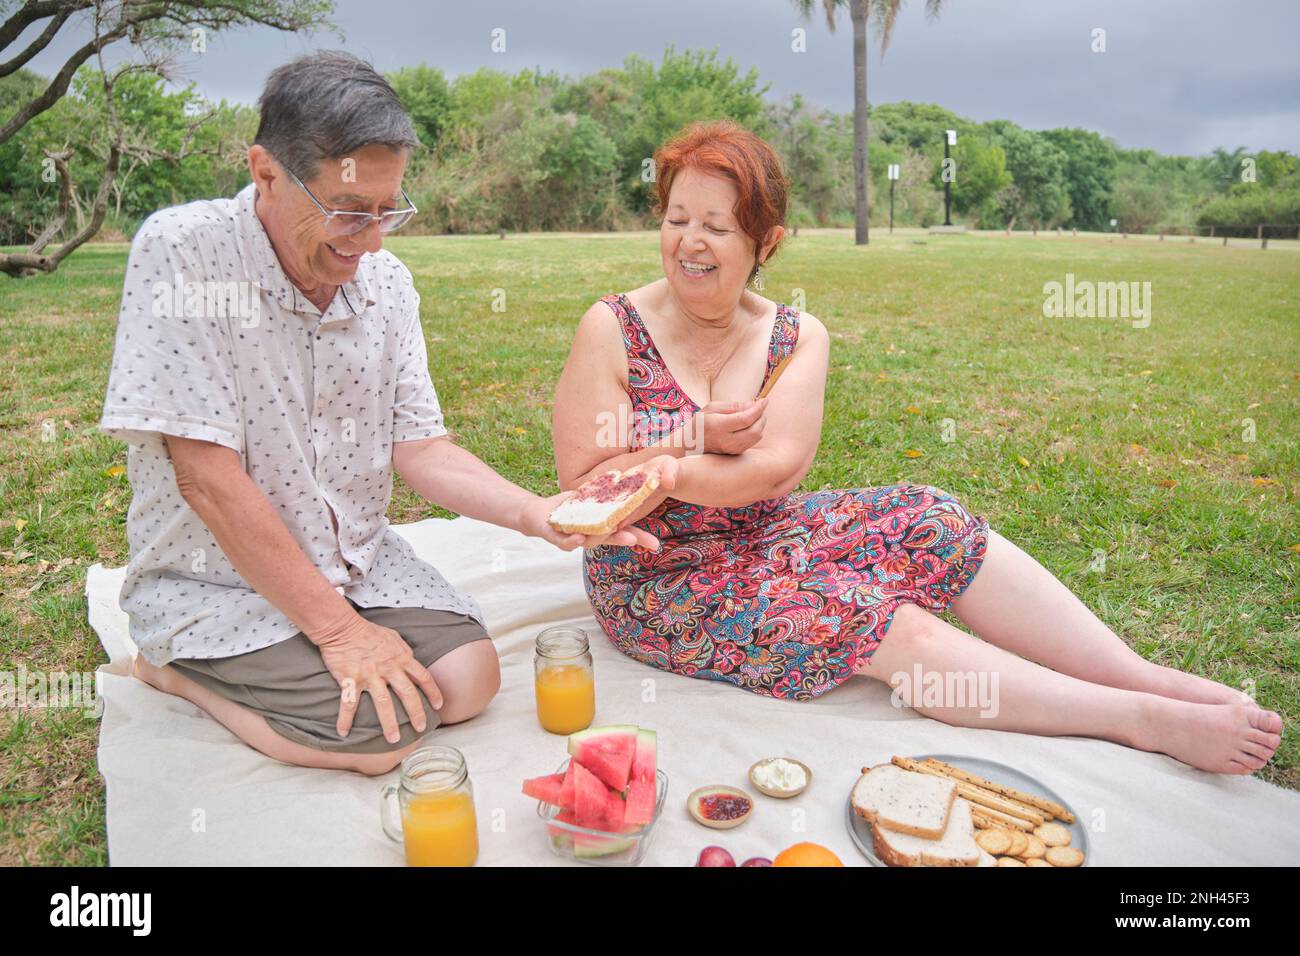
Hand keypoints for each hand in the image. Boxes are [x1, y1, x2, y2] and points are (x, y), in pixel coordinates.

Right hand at [309, 611, 443, 743]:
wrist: (343, 627)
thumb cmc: (368, 631)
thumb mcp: (393, 638)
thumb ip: (403, 651)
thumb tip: (411, 660)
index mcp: (401, 657)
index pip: (423, 677)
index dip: (433, 692)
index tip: (439, 706)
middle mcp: (389, 668)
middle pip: (408, 693)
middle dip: (416, 713)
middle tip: (420, 728)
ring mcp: (370, 674)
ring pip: (383, 703)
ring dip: (389, 723)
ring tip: (393, 739)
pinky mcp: (350, 678)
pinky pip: (349, 703)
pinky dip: (345, 719)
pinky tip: (344, 732)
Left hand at [524, 455, 679, 550]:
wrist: (540, 514)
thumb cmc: (570, 507)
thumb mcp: (593, 497)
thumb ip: (612, 493)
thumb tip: (641, 480)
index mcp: (602, 526)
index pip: (624, 532)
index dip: (641, 539)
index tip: (656, 544)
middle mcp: (592, 535)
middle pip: (611, 538)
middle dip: (626, 539)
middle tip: (641, 541)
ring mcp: (575, 537)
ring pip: (590, 541)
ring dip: (603, 539)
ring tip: (619, 536)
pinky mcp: (557, 537)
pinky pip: (565, 542)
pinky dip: (572, 542)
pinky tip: (579, 538)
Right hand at [696, 397, 767, 454]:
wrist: (691, 443)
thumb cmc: (701, 422)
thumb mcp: (712, 408)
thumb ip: (733, 406)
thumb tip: (753, 404)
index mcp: (718, 426)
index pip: (746, 419)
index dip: (758, 409)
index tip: (764, 400)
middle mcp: (726, 440)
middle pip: (755, 430)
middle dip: (762, 417)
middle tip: (760, 407)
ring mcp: (731, 449)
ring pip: (756, 437)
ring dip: (760, 424)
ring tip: (755, 414)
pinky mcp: (735, 453)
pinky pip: (752, 442)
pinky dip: (756, 431)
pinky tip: (751, 424)